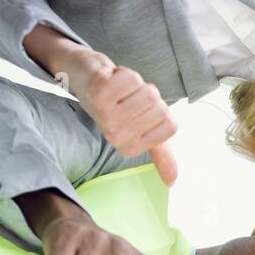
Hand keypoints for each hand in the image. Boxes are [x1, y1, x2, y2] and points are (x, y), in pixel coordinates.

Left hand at [57, 45, 178, 183]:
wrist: (82, 78)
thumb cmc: (114, 102)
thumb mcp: (139, 130)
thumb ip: (159, 155)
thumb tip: (172, 182)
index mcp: (129, 147)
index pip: (170, 124)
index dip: (160, 109)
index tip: (139, 108)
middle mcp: (117, 136)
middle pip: (160, 107)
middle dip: (148, 94)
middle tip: (127, 96)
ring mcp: (106, 116)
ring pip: (149, 92)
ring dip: (136, 82)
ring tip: (119, 88)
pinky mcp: (99, 94)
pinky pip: (132, 79)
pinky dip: (124, 72)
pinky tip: (110, 78)